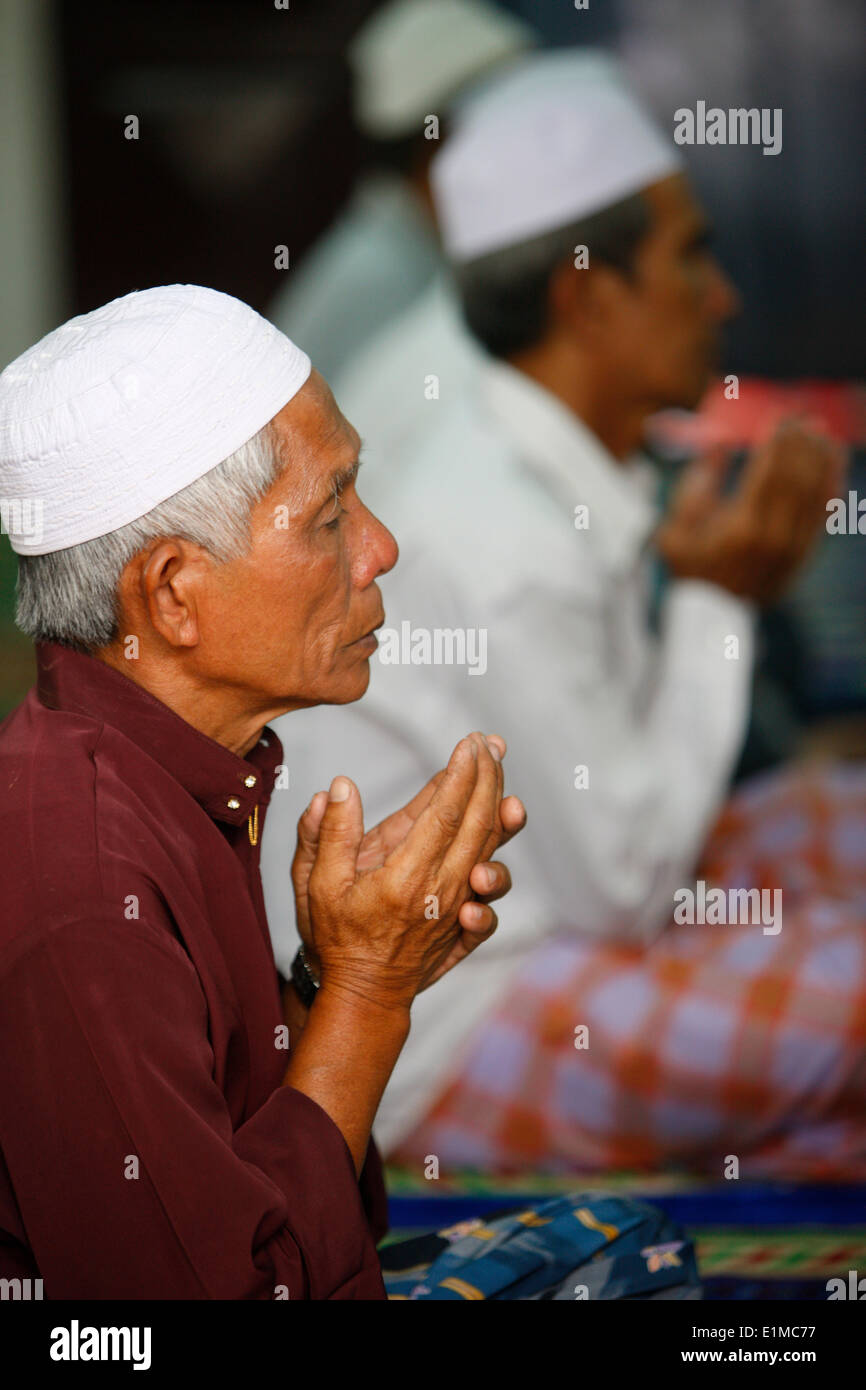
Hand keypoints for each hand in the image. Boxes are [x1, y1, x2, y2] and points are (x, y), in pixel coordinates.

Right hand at [290, 732, 525, 1009]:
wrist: (361, 996)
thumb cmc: (335, 936)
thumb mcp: (317, 884)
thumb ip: (329, 834)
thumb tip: (338, 787)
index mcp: (406, 875)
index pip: (445, 812)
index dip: (462, 773)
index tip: (470, 742)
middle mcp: (441, 890)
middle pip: (478, 825)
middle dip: (488, 778)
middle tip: (490, 745)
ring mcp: (457, 910)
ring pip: (490, 856)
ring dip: (503, 819)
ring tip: (508, 790)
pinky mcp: (464, 929)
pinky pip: (493, 901)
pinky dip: (500, 877)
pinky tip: (501, 851)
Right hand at [656, 420, 844, 604]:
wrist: (711, 617)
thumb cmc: (688, 568)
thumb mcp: (676, 526)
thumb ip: (697, 482)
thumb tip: (719, 439)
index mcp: (739, 526)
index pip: (768, 471)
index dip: (777, 440)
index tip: (780, 416)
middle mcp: (771, 536)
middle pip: (795, 477)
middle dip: (800, 442)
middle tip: (802, 417)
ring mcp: (791, 548)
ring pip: (815, 492)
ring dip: (820, 457)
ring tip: (820, 431)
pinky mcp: (803, 555)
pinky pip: (824, 512)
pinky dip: (831, 482)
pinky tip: (833, 460)